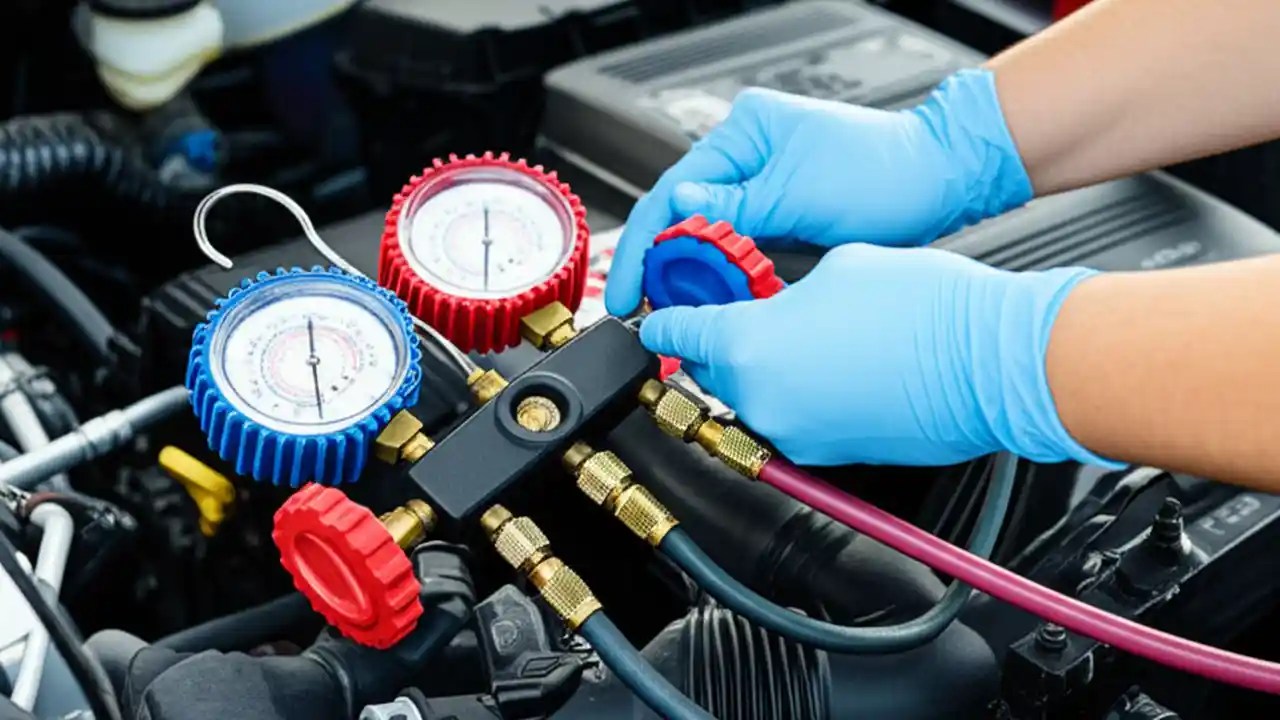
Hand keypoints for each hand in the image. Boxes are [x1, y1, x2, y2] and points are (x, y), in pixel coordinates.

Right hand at [606, 68, 1033, 315]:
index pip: (671, 193)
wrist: (940, 182)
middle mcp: (748, 153)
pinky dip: (728, 274)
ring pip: (710, 237)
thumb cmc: (885, 173)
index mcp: (744, 131)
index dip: (645, 247)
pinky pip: (740, 247)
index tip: (628, 290)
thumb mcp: (798, 195)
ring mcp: (765, 183)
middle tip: (650, 312)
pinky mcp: (782, 211)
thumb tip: (678, 216)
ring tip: (680, 314)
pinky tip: (719, 300)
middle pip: (684, 217)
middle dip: (666, 267)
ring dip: (696, 275)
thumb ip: (733, 209)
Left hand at [639, 244, 1113, 466]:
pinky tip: (835, 367)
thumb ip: (782, 289)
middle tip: (741, 314)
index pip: (678, 337)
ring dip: (763, 371)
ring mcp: (797, 436)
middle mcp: (763, 402)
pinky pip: (795, 420)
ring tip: (803, 337)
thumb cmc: (927, 310)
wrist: (993, 362)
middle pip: (712, 373)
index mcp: (749, 347)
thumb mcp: (837, 267)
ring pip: (754, 399)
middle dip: (718, 345)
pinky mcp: (832, 454)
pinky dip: (800, 396)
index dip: (666, 321)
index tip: (659, 320)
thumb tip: (773, 304)